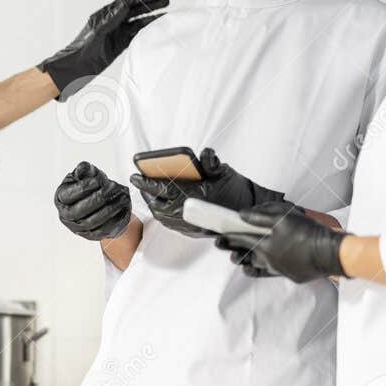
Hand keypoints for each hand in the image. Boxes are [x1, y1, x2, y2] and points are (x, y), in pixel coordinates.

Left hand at [40, 0, 167, 100]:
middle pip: (134, 10)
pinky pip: (134, 36)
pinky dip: (145, 32)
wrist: (75, 69)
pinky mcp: (118, 46)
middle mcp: (111, 22)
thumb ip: (112, 19)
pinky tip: (156, 29)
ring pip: (136, 23)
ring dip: (150, 19)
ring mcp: (116, 34)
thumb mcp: (98, 33)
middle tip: (166, 2)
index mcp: (104, 15)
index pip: (126, 2)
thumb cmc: (82, 50)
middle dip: (150, 5)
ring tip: (166, 15)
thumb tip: (125, 5)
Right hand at [54, 162, 131, 240]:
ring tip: (122, 196)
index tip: (99, 180)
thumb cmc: (91, 186)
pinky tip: (123, 208)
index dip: (84, 188)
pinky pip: (104, 231)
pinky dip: (115, 219)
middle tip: (113, 187)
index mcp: (61, 199)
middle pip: (79, 211)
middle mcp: (66, 216)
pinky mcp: (93, 235)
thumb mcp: (86, 174)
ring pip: (93, 222)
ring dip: (109, 208)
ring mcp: (78, 228)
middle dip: (98, 198)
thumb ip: (84, 170)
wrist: (100, 201)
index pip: (68, 196)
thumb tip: (83, 169)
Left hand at [129, 147, 286, 237]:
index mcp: (196, 195)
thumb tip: (205, 154)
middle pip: (159, 203)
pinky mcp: (192, 232)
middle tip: (137, 182)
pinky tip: (159, 204)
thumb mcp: (224, 172)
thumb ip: (211, 162)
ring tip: (146, 192)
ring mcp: (191, 224)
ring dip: (152, 203)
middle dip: (145, 193)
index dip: (147, 182)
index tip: (135, 175)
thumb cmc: (236, 190)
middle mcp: (191, 212)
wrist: (249, 213)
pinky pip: (170, 224)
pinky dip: (161, 214)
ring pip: (162, 216)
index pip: (164, 188)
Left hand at [214, 201, 344, 282]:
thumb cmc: (309, 233)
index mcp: (266, 244)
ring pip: (257, 266)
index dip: (228, 237)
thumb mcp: (284, 217)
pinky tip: (257, 268)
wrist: (331, 253)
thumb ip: (261, 215)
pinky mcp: (290, 275)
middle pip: (246, 254)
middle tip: (223, 248)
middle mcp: (269, 259)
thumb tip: (242, 215)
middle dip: (233, 250)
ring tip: (239, 260)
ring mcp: (280, 269)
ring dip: (246, 262)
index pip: (241, 239)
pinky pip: (270, 273)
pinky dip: (261, 270)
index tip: (217, 237)